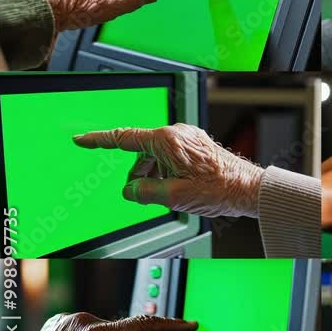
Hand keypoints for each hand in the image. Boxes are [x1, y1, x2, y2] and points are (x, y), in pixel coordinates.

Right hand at [72, 124, 265, 217]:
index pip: (124, 138)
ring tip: (172, 193)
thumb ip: (144, 192)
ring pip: (157, 156)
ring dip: (155, 174)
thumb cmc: (219, 189)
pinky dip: (168, 171)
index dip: (100, 140)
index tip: (82, 139)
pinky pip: (172, 156)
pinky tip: (180, 187)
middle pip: (142, 152)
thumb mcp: (173, 196)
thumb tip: (130, 190)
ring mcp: (189, 138)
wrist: (248, 188)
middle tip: (151, 194)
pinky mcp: (198, 145)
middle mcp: (177, 133)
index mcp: (167, 140)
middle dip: (140, 174)